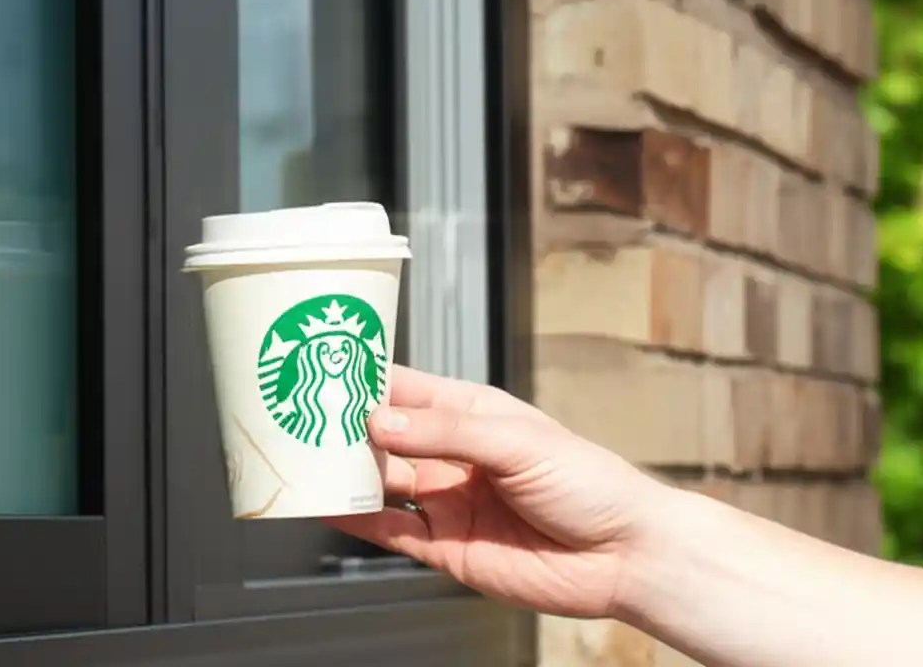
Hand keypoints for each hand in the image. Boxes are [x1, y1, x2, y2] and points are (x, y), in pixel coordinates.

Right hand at [326, 366, 669, 618]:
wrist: (625, 556)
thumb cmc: (590, 484)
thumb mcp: (517, 441)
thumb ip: (445, 431)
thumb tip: (380, 420)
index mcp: (472, 414)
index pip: (406, 389)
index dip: (365, 378)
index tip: (322, 366)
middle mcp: (452, 455)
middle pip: (383, 436)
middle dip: (343, 427)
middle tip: (297, 416)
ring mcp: (447, 501)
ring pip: (380, 483)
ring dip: (344, 473)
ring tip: (302, 460)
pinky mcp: (445, 548)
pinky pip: (390, 531)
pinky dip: (357, 520)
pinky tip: (329, 506)